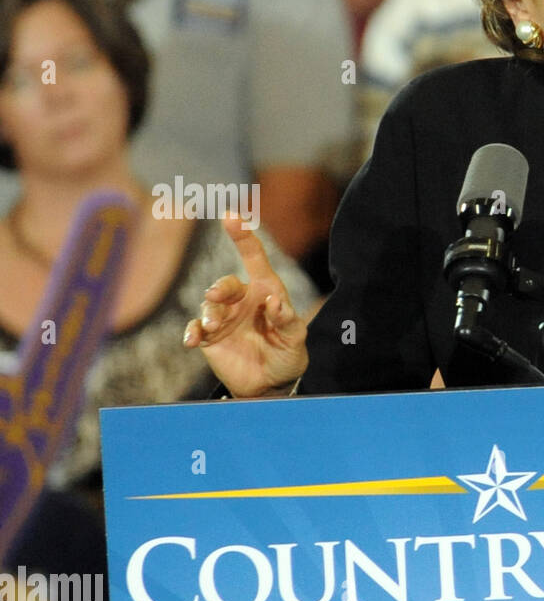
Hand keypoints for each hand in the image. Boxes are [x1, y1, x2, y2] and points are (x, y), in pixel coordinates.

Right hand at [182, 217, 308, 397]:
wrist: (269, 384)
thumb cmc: (287, 355)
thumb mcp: (295, 339)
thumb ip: (287, 320)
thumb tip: (274, 302)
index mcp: (266, 292)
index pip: (255, 259)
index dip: (243, 236)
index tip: (230, 216)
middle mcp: (242, 300)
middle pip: (226, 284)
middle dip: (220, 288)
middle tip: (216, 296)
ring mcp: (224, 317)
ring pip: (209, 306)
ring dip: (209, 313)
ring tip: (212, 326)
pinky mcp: (209, 337)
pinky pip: (195, 328)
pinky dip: (191, 332)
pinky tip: (191, 340)